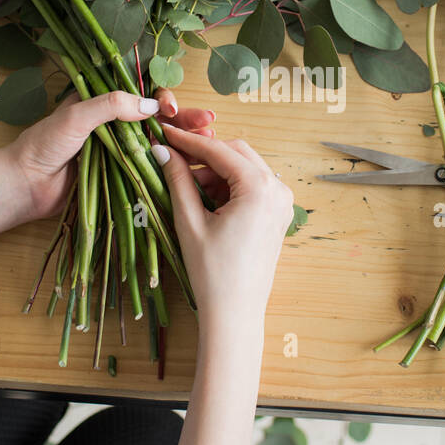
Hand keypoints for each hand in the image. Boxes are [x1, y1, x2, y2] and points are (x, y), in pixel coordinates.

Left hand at [5, 88, 214, 220]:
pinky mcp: (120, 176)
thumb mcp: (76, 116)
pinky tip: (192, 167)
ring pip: (159, 142)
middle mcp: (114, 124)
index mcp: (103, 102)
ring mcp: (119, 151)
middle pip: (157, 118)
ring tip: (210, 143)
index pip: (142, 94)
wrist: (24, 186)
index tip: (170, 110)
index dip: (162, 98)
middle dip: (185, 119)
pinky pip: (150, 168)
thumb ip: (111, 106)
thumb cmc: (43, 145)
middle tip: (209, 123)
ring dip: (185, 142)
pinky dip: (172, 167)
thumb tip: (151, 106)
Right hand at [154, 125, 294, 337]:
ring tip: (187, 185)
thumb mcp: (190, 222)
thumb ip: (178, 180)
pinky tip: (206, 198)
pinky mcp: (278, 214)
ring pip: (245, 167)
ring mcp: (282, 202)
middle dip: (204, 153)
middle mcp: (278, 190)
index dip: (188, 140)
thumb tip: (162, 150)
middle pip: (236, 152)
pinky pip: (253, 185)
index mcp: (260, 188)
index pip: (219, 150)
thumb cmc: (213, 272)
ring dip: (216, 170)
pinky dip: (229, 185)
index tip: (164, 132)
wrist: (235, 311)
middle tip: (173, 157)